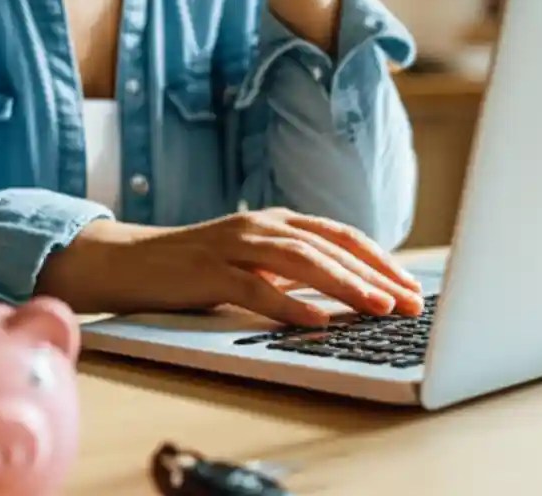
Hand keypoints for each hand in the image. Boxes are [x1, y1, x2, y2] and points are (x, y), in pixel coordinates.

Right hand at [37, 208, 423, 326]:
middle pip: (330, 248)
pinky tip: (315, 319)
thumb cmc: (198, 269)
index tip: (411, 287)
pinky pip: (255, 287)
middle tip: (409, 303)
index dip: (381, 260)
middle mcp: (262, 225)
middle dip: (375, 276)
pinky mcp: (208, 270)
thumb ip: (295, 271)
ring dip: (344, 285)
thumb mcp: (254, 263)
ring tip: (376, 307)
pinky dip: (288, 303)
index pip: (342, 237)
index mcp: (278, 221)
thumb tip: (351, 293)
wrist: (129, 262)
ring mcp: (234, 245)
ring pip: (301, 260)